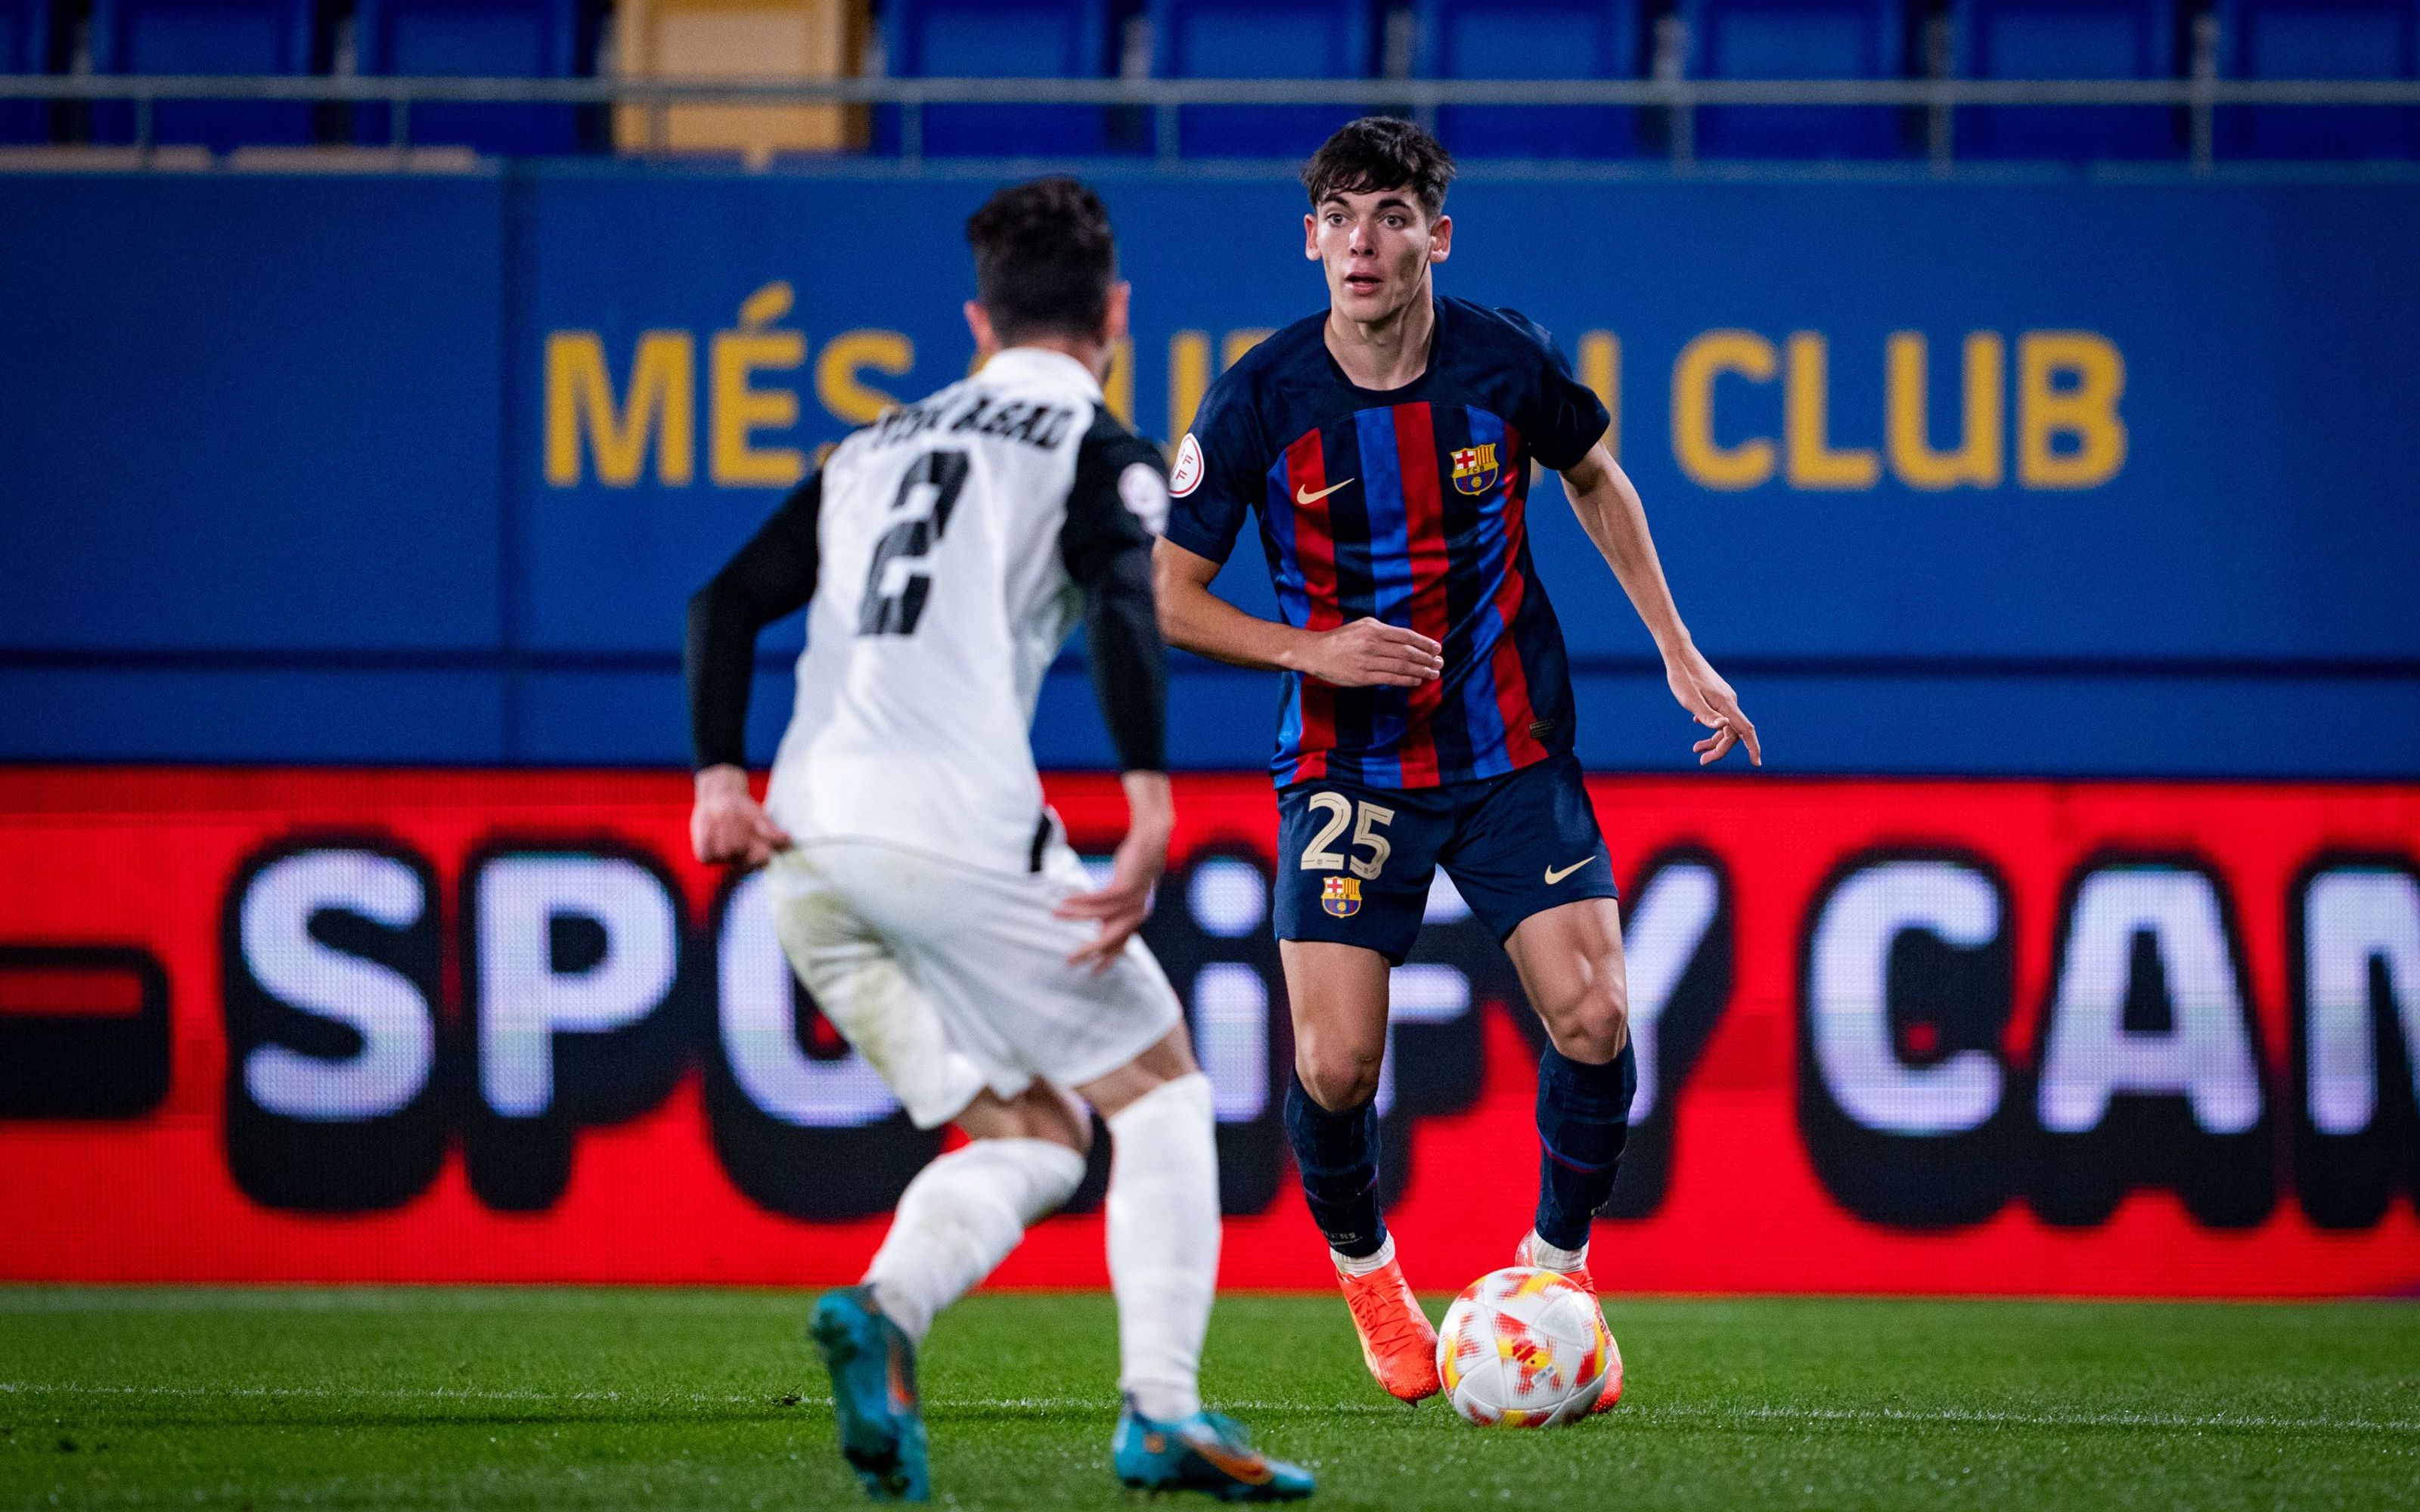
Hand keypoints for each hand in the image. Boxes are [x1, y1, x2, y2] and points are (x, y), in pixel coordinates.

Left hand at [690, 764, 791, 865]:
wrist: (719, 800)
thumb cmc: (744, 810)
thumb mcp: (759, 817)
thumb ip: (770, 830)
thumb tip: (788, 839)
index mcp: (758, 854)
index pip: (762, 860)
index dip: (756, 844)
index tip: (752, 825)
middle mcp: (741, 861)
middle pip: (739, 849)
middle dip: (735, 827)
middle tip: (732, 812)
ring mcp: (723, 860)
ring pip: (722, 850)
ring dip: (721, 828)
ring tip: (721, 814)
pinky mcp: (706, 856)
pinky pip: (705, 850)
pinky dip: (707, 833)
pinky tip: (709, 822)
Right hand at [1055, 772, 1172, 973]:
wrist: (1151, 841)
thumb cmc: (1136, 865)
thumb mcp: (1125, 891)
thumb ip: (1115, 908)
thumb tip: (1099, 920)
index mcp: (1137, 917)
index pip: (1120, 946)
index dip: (1106, 960)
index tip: (1092, 973)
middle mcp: (1137, 913)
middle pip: (1110, 940)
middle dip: (1089, 951)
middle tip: (1069, 960)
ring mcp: (1132, 900)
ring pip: (1098, 916)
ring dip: (1074, 916)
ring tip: (1054, 914)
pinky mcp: (1125, 886)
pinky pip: (1098, 898)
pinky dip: (1080, 900)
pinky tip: (1065, 898)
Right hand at [1294, 617, 1443, 688]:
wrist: (1316, 652)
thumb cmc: (1341, 639)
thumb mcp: (1362, 625)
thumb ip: (1383, 631)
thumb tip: (1407, 640)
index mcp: (1374, 629)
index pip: (1406, 636)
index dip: (1424, 643)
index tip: (1437, 648)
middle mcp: (1373, 643)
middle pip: (1407, 652)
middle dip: (1427, 658)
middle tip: (1440, 663)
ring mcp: (1368, 661)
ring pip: (1401, 666)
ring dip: (1421, 671)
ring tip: (1433, 673)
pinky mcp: (1363, 676)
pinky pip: (1390, 678)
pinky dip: (1406, 680)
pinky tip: (1417, 681)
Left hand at [1664, 641, 1761, 766]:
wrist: (1679, 654)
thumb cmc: (1682, 677)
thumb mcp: (1690, 699)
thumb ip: (1706, 715)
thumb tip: (1723, 727)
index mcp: (1725, 704)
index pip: (1745, 730)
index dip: (1752, 747)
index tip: (1757, 764)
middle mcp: (1729, 701)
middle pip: (1733, 733)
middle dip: (1720, 749)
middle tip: (1702, 761)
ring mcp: (1724, 698)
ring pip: (1725, 726)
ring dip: (1714, 740)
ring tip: (1696, 749)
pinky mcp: (1717, 695)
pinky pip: (1719, 716)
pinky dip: (1711, 726)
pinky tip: (1696, 723)